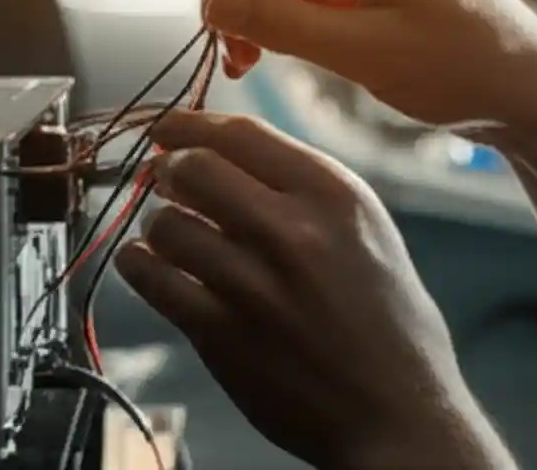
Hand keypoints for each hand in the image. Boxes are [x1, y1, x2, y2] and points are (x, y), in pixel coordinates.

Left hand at [114, 110, 513, 468]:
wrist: (397, 412)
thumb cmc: (391, 324)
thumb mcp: (370, 232)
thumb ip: (308, 191)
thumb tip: (234, 155)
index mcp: (335, 196)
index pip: (242, 134)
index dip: (192, 123)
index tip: (170, 126)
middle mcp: (293, 231)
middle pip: (194, 168)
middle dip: (168, 168)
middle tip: (162, 177)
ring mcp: (252, 284)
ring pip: (165, 224)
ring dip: (156, 223)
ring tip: (167, 233)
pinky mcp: (221, 334)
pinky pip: (152, 280)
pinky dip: (140, 264)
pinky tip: (148, 264)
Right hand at [200, 0, 536, 125]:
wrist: (529, 93)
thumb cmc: (463, 68)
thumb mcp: (364, 52)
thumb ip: (285, 26)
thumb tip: (216, 7)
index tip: (211, 23)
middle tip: (226, 49)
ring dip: (265, 9)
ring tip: (246, 60)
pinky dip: (293, 18)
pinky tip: (276, 52)